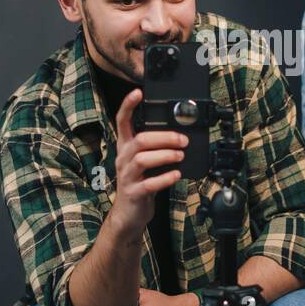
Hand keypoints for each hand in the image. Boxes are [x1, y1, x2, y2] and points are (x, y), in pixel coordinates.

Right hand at [111, 87, 189, 235]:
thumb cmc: (141, 182)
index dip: (128, 105)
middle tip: (183, 140)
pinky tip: (176, 175)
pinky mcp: (133, 193)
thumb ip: (156, 147)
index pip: (121, 121)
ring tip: (181, 155)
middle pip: (140, 140)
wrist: (130, 213)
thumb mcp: (146, 161)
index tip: (138, 92)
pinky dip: (165, 178)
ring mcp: (126, 176)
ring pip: (142, 159)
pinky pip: (149, 184)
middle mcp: (123, 159)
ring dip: (165, 155)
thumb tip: (180, 134)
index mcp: (126, 147)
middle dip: (164, 137)